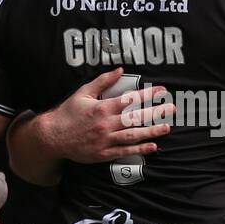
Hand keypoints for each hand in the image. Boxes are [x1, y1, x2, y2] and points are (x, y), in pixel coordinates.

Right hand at [43, 68, 174, 162]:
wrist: (52, 136)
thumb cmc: (68, 113)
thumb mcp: (83, 92)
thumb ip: (103, 81)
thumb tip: (120, 70)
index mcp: (102, 108)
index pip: (130, 100)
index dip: (148, 95)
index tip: (161, 90)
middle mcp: (106, 124)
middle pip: (136, 118)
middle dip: (156, 112)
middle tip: (172, 109)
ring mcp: (105, 140)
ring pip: (133, 135)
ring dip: (152, 131)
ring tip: (167, 127)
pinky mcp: (103, 153)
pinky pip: (124, 151)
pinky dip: (139, 149)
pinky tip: (153, 146)